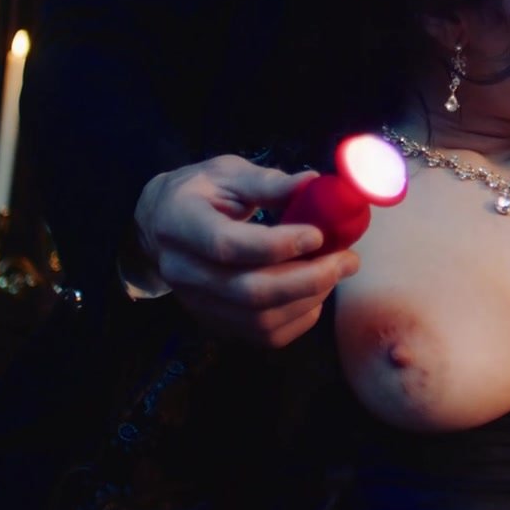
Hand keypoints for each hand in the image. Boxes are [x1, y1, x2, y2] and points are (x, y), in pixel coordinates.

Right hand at [132, 155, 360, 347]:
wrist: (161, 225)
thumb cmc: (200, 192)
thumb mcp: (228, 173)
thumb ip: (268, 183)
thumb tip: (316, 183)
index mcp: (179, 224)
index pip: (227, 246)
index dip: (278, 245)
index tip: (320, 234)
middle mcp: (182, 271)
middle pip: (249, 291)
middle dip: (308, 279)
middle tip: (347, 260)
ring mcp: (197, 303)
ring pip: (259, 320)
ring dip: (309, 299)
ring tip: (336, 271)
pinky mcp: (215, 322)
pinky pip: (263, 336)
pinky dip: (299, 319)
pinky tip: (316, 293)